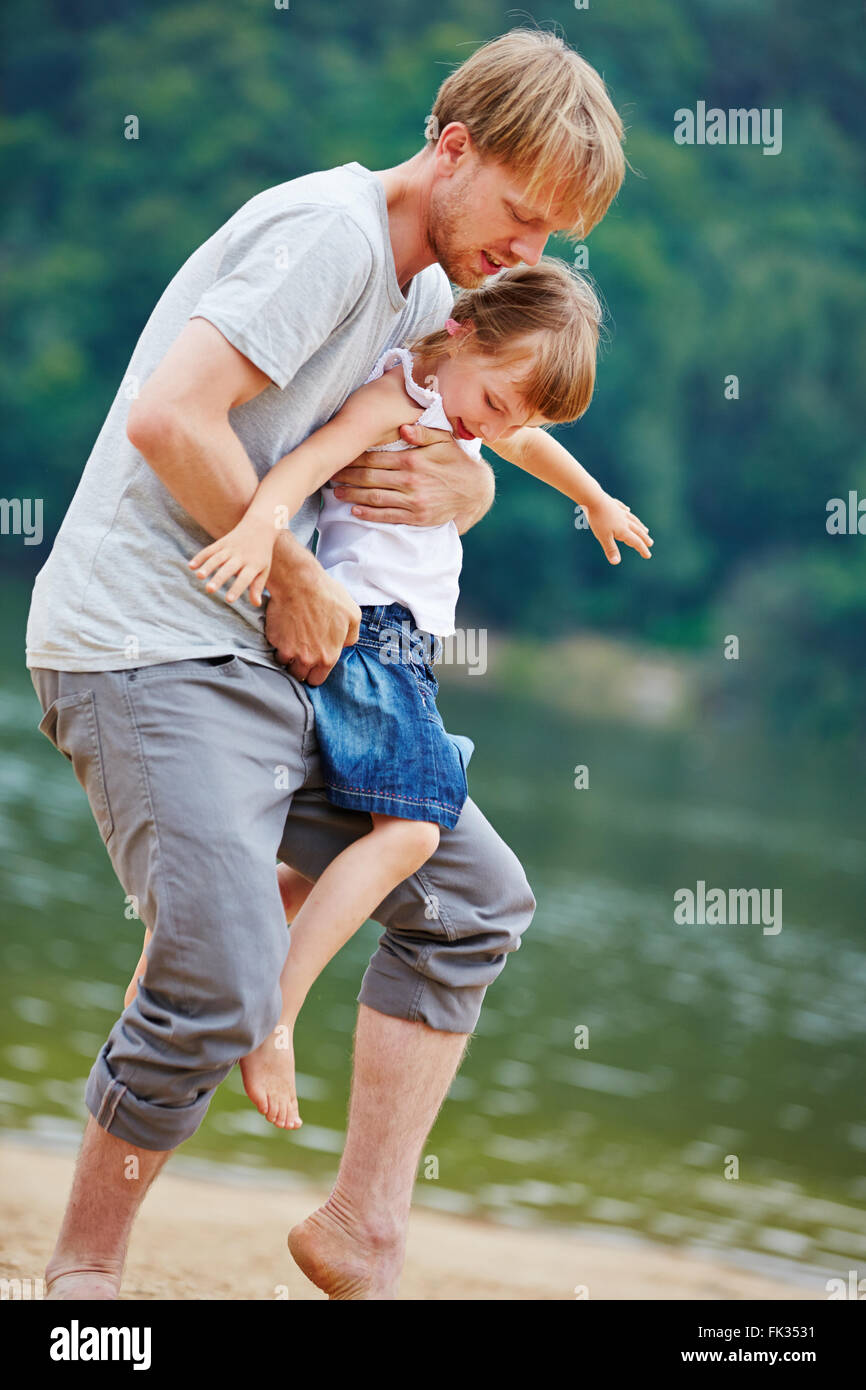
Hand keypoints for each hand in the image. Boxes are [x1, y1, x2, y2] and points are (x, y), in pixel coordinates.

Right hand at [189, 518, 275, 604]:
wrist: (260, 525)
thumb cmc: (262, 553)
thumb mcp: (264, 569)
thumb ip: (257, 586)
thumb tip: (256, 604)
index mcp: (253, 565)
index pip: (244, 579)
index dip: (237, 589)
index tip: (228, 600)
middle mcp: (241, 556)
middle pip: (228, 569)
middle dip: (219, 579)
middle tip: (210, 590)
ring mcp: (231, 548)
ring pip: (217, 558)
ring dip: (207, 567)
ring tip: (199, 577)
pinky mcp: (222, 542)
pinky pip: (210, 549)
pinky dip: (200, 557)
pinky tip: (191, 566)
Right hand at [265, 539, 360, 684]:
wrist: (300, 582)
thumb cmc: (328, 596)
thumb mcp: (352, 615)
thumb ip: (351, 637)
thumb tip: (344, 645)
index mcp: (328, 657)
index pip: (317, 680)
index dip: (315, 673)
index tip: (313, 665)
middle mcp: (308, 659)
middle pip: (299, 675)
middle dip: (301, 667)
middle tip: (302, 652)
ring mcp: (288, 650)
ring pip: (285, 664)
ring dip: (287, 657)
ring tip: (292, 641)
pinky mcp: (274, 639)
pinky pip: (275, 647)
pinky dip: (278, 642)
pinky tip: (284, 629)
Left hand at [330, 423, 492, 528]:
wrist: (475, 490)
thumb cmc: (455, 461)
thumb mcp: (443, 440)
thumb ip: (423, 432)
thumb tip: (404, 426)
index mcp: (413, 459)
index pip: (375, 458)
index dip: (354, 458)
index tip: (339, 456)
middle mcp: (410, 481)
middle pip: (370, 478)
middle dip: (348, 476)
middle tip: (330, 474)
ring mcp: (413, 501)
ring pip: (375, 497)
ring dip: (353, 495)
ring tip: (336, 492)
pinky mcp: (417, 517)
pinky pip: (388, 516)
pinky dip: (369, 514)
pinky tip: (355, 511)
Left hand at [581, 492, 653, 563]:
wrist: (593, 499)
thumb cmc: (598, 519)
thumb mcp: (603, 537)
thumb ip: (611, 549)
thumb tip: (616, 562)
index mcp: (623, 530)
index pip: (635, 542)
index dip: (642, 549)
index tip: (648, 555)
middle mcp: (624, 521)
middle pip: (637, 531)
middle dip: (644, 538)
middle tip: (650, 543)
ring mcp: (620, 512)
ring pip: (633, 520)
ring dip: (640, 526)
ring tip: (645, 530)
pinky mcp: (613, 505)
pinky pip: (623, 509)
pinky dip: (627, 511)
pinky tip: (628, 510)